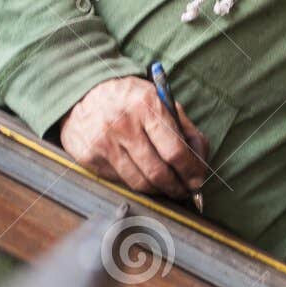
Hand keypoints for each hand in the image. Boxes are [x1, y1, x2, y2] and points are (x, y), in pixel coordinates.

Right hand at [60, 76, 208, 200]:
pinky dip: (137, 183)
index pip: (175, 151)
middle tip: (185, 190)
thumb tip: (201, 162)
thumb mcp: (161, 102)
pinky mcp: (90, 158)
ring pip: (140, 183)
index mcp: (146, 105)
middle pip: (158, 172)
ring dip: (159, 190)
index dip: (191, 171)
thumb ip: (185, 129)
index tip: (198, 180)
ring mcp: (104, 143)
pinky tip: (143, 176)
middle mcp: (123, 124)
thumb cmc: (131, 100)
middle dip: (178, 187)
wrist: (85, 96)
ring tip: (168, 187)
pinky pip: (121, 181)